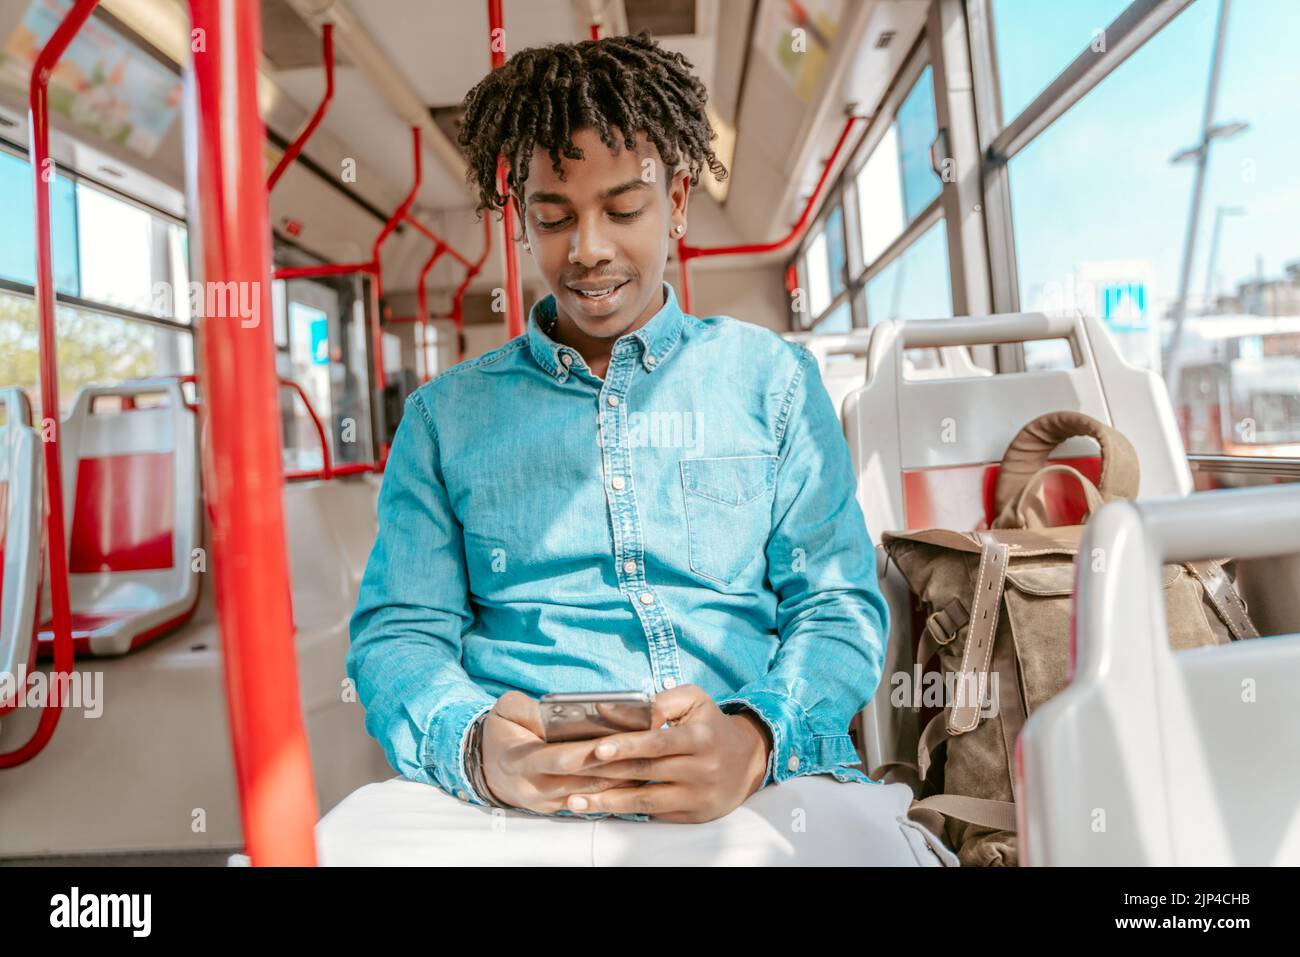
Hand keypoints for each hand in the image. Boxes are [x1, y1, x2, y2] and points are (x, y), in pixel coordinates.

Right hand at [479, 691, 638, 812]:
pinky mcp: (557, 809)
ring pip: (592, 795)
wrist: (486, 766)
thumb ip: (527, 709)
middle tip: (646, 751)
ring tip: (648, 762)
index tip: (614, 740)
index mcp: (521, 760)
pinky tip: (636, 776)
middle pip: (584, 780)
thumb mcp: (505, 710)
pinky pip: (590, 802)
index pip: (560, 758)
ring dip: (621, 781)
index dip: (588, 752)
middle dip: (616, 766)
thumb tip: (553, 713)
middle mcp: (535, 787)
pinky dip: (613, 790)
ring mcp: (547, 802)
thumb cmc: (502, 732)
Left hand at [561, 684, 771, 822]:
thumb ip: (661, 702)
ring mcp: (698, 796)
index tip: (597, 749)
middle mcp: (701, 769)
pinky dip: (626, 811)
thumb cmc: (711, 725)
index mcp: (700, 738)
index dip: (627, 745)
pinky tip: (601, 807)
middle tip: (571, 774)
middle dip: (606, 773)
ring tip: (575, 801)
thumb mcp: (694, 701)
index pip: (658, 742)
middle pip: (646, 772)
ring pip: (646, 800)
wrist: (748, 760)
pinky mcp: (694, 816)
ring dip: (608, 801)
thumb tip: (625, 710)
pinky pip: (656, 814)